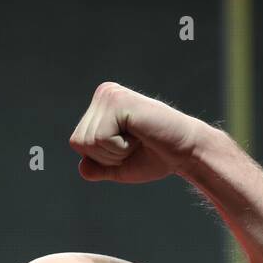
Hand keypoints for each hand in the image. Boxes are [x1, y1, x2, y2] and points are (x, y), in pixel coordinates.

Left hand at [69, 82, 207, 183]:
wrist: (186, 152)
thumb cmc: (155, 157)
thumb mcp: (118, 167)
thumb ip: (97, 168)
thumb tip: (81, 168)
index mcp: (100, 107)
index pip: (77, 143)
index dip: (101, 157)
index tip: (128, 147)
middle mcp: (103, 94)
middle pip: (79, 142)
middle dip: (107, 155)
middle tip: (135, 144)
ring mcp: (110, 94)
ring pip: (89, 142)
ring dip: (115, 152)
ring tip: (138, 138)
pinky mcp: (118, 101)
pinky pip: (101, 139)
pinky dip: (120, 148)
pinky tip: (140, 135)